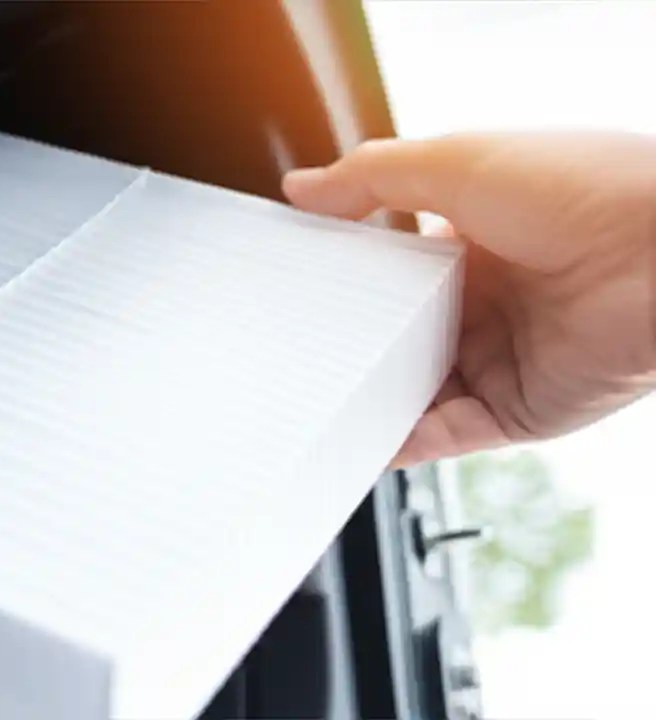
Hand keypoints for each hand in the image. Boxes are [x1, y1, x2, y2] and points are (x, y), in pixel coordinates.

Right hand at [283, 132, 655, 467]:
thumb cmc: (584, 189)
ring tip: (308, 401)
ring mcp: (503, 359)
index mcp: (477, 238)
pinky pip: (444, 436)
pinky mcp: (518, 412)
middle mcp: (490, 301)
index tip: (294, 285)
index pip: (392, 266)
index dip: (346, 276)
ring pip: (414, 390)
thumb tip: (301, 189)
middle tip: (288, 348)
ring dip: (367, 397)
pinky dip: (399, 443)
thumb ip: (372, 178)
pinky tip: (356, 439)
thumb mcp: (458, 162)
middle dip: (349, 344)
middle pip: (398, 334)